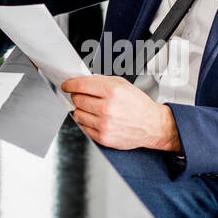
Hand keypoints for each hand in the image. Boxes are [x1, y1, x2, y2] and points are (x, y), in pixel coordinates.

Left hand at [61, 75, 181, 151]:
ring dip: (82, 110)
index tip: (66, 85)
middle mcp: (107, 108)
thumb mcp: (123, 85)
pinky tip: (97, 119)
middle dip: (78, 96)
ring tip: (94, 109)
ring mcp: (104, 124)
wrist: (152, 125)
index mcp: (112, 91)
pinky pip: (83, 127)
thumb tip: (82, 80)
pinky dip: (87, 122)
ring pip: (78, 114)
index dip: (69, 84)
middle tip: (85, 97)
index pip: (81, 85)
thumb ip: (101, 80)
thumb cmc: (139, 105)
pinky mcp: (103, 137)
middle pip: (77, 99)